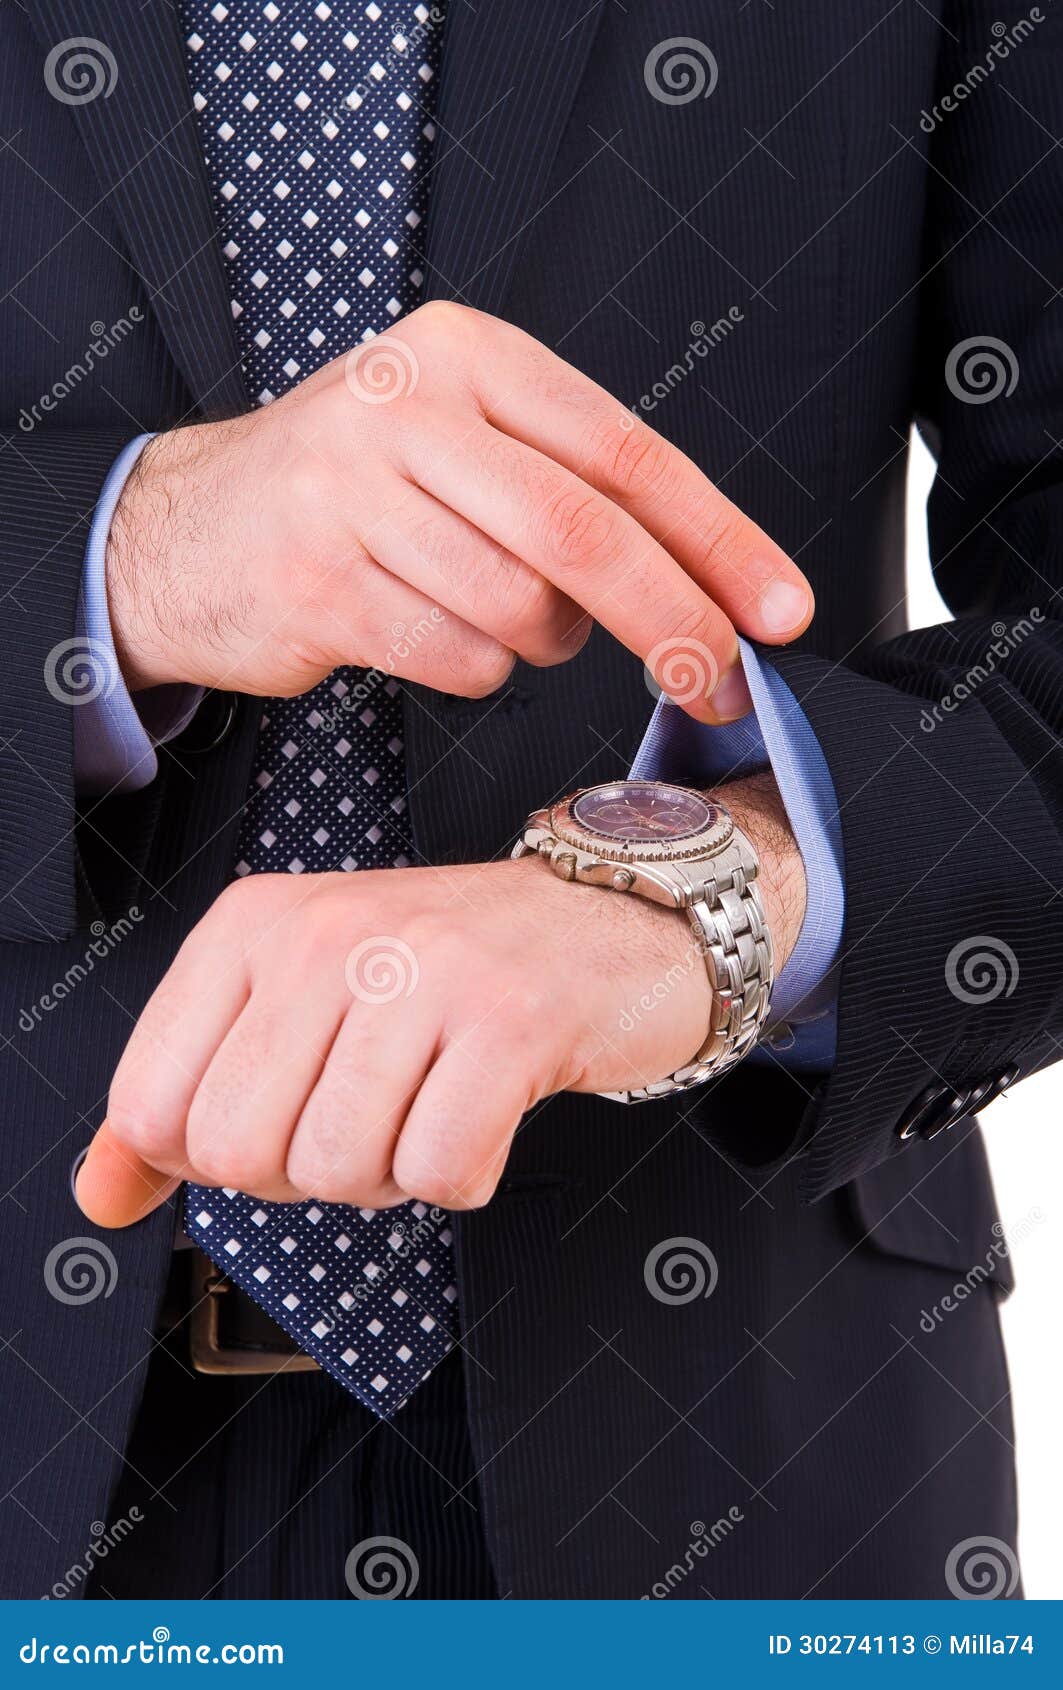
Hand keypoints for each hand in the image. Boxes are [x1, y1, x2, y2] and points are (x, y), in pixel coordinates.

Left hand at [75, 776, 804, 1226]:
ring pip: (338, 1171)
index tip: (286, 1109)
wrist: (611, 919)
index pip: (152, 1106)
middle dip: (305, 1171)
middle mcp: (326, 934)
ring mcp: (420, 971)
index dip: (215, 1152)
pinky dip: (464, 1174)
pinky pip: (441, 1172)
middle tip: (370, 1107)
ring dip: (391, 1172)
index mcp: (253, 925)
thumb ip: (185, 1101)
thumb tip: (99, 1198)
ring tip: (430, 1100)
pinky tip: (483, 1111)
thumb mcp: (292, 1009)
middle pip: (239, 1154)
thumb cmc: (447, 973)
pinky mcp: (509, 1019)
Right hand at [106, 302, 811, 723]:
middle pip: (584, 534)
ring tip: (496, 613)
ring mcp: (352, 494)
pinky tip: (432, 633)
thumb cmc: (357, 490)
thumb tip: (712, 587)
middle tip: (718, 682)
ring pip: (523, 609)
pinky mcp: (319, 583)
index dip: (718, 540)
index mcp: (467, 354)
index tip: (779, 612)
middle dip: (671, 620)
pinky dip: (477, 669)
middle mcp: (408, 408)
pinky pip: (459, 658)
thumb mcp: (460, 438)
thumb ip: (570, 484)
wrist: (189, 528)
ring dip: (543, 642)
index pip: (627, 451)